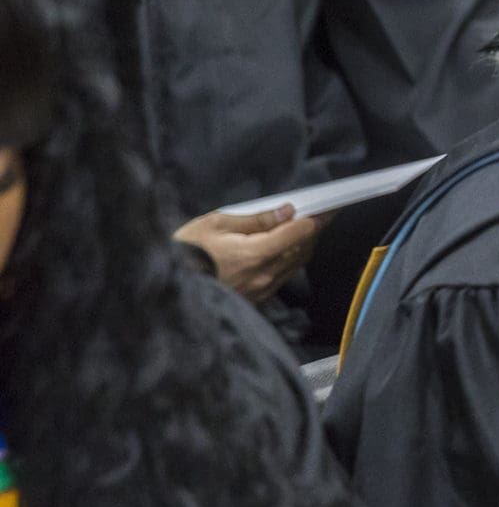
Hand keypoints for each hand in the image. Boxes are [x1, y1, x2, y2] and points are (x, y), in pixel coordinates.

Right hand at [173, 205, 321, 303]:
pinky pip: (282, 277)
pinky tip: (284, 250)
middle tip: (320, 215)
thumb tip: (287, 211)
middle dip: (312, 231)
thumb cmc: (187, 249)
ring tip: (303, 230)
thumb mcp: (217, 224)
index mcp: (256, 254)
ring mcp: (261, 290)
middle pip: (302, 249)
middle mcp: (264, 275)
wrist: (165, 285)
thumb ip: (256, 220)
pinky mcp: (255, 299)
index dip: (315, 219)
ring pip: (295, 265)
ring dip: (303, 246)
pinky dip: (289, 261)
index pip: (299, 234)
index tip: (326, 207)